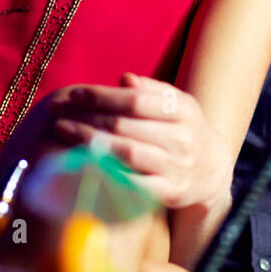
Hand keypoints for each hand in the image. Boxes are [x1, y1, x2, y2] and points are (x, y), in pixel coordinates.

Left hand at [49, 73, 231, 211]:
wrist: (211, 169)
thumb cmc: (182, 129)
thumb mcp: (176, 104)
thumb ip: (151, 90)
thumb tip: (124, 79)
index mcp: (183, 110)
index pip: (135, 100)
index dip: (102, 96)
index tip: (74, 94)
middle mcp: (182, 138)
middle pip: (125, 125)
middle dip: (87, 117)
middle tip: (59, 113)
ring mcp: (176, 166)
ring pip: (125, 153)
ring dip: (89, 142)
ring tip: (64, 132)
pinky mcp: (168, 192)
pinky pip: (131, 183)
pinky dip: (106, 172)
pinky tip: (83, 162)